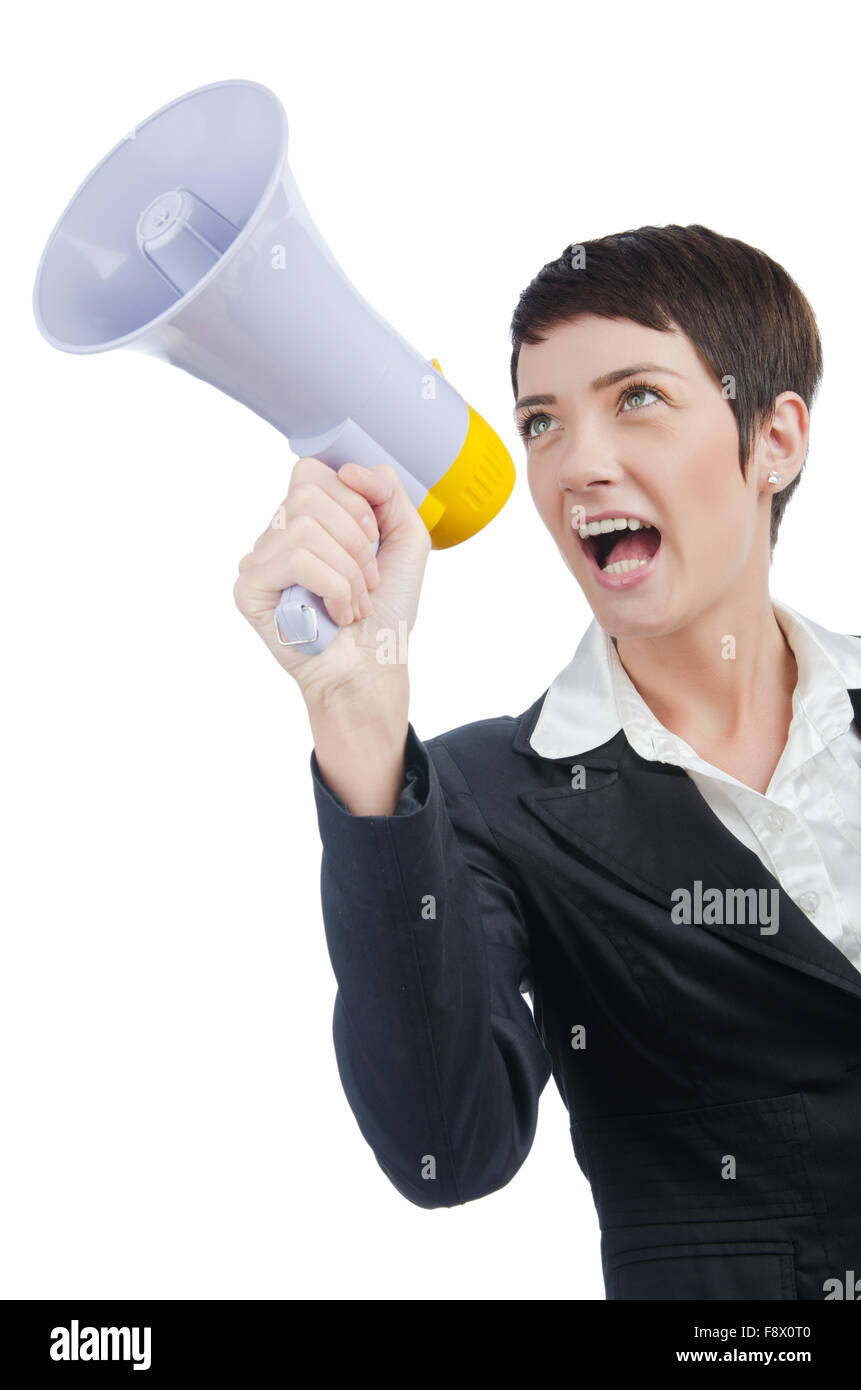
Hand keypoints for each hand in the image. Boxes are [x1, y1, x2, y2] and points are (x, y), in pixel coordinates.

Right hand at [233, 456, 430, 709]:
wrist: (373, 666)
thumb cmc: (385, 610)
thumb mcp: (407, 539)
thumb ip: (389, 491)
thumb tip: (351, 470)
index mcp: (308, 518)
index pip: (312, 472)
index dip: (352, 499)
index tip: (374, 538)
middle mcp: (278, 534)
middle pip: (306, 494)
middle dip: (355, 538)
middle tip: (369, 577)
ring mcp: (259, 560)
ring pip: (302, 527)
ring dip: (347, 569)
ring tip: (356, 602)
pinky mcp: (248, 588)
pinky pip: (293, 560)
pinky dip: (331, 586)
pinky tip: (337, 612)